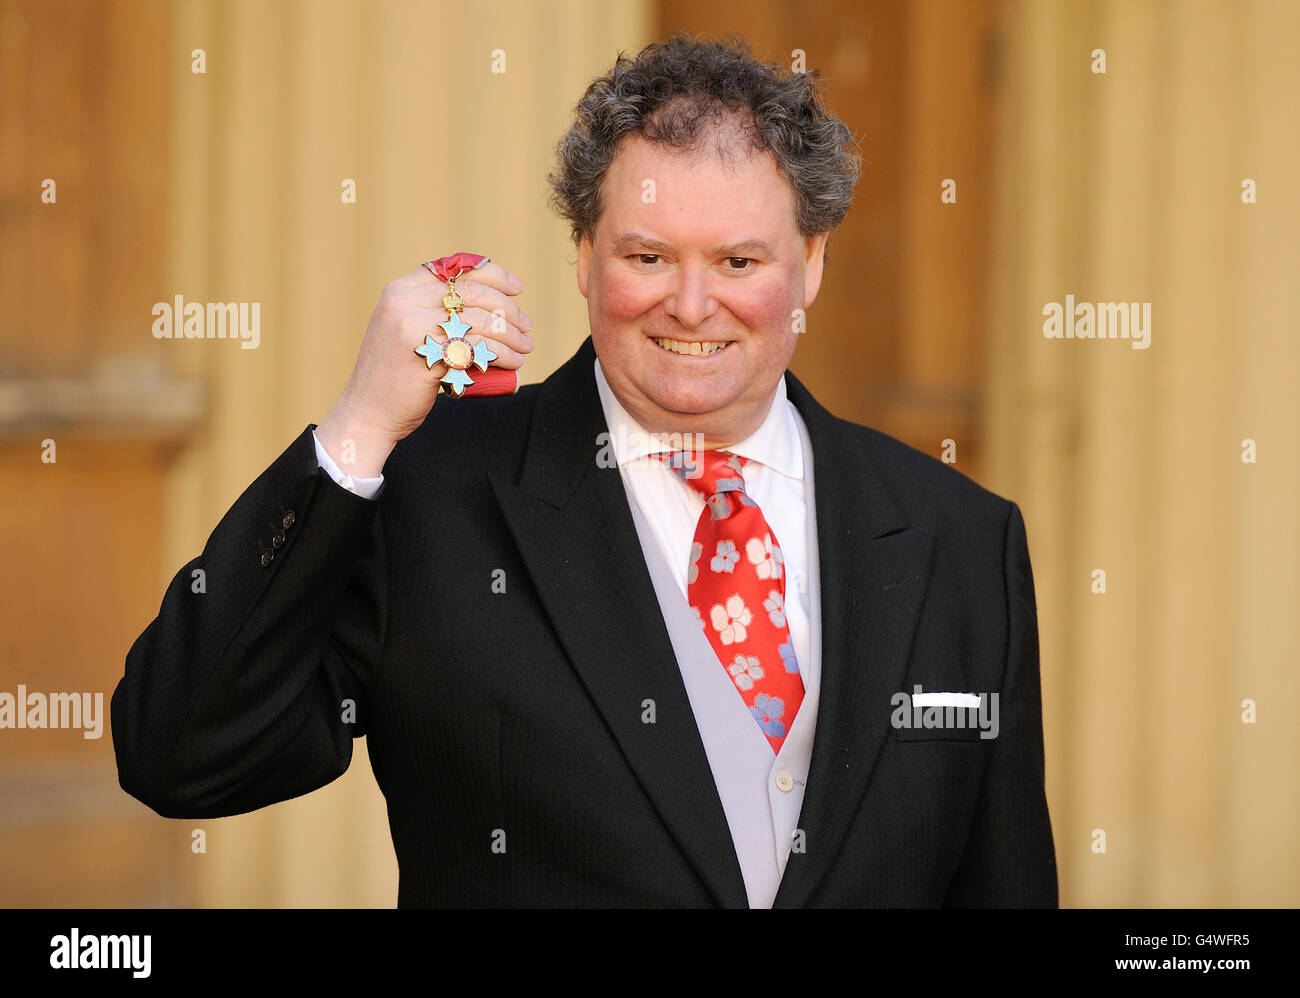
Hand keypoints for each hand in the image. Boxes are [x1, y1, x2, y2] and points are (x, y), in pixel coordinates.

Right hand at [317, 259, 533, 475]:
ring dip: (511, 334)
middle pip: (472, 294)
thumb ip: (427, 309)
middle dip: (508, 309)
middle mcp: (404, 302)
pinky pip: (477, 348)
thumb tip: (481, 302)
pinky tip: (514, 362)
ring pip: (479, 321)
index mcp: (400, 290)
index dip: (492, 275)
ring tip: (526, 347)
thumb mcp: (401, 328)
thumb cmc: (393, 375)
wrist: (367, 413)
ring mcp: (413, 327)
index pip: (455, 270)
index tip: (517, 288)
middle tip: (526, 326)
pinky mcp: (426, 356)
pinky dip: (503, 354)